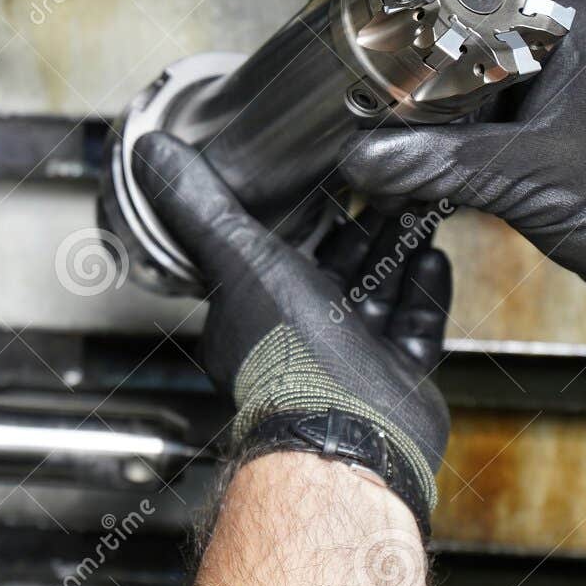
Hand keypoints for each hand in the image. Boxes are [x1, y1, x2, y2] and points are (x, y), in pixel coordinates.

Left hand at [132, 132, 450, 528]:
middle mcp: (301, 340)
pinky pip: (414, 329)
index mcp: (256, 315)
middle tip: (388, 186)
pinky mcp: (397, 381)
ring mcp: (352, 363)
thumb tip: (152, 153)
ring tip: (418, 206)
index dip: (305, 217)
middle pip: (335, 272)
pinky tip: (433, 257)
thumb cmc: (286, 355)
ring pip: (377, 295)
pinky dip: (424, 292)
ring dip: (396, 250)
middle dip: (361, 228)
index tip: (330, 176)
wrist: (348, 432)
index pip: (278, 254)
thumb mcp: (238, 260)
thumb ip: (201, 207)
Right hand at [338, 0, 585, 341]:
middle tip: (365, 73)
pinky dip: (476, 127)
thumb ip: (443, 166)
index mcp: (584, 25)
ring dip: (447, 101)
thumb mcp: (532, 183)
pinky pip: (514, 106)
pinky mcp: (585, 114)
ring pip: (492, 73)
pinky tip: (434, 152)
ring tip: (389, 119)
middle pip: (479, 32)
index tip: (365, 8)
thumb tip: (364, 161)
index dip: (417, 3)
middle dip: (423, 61)